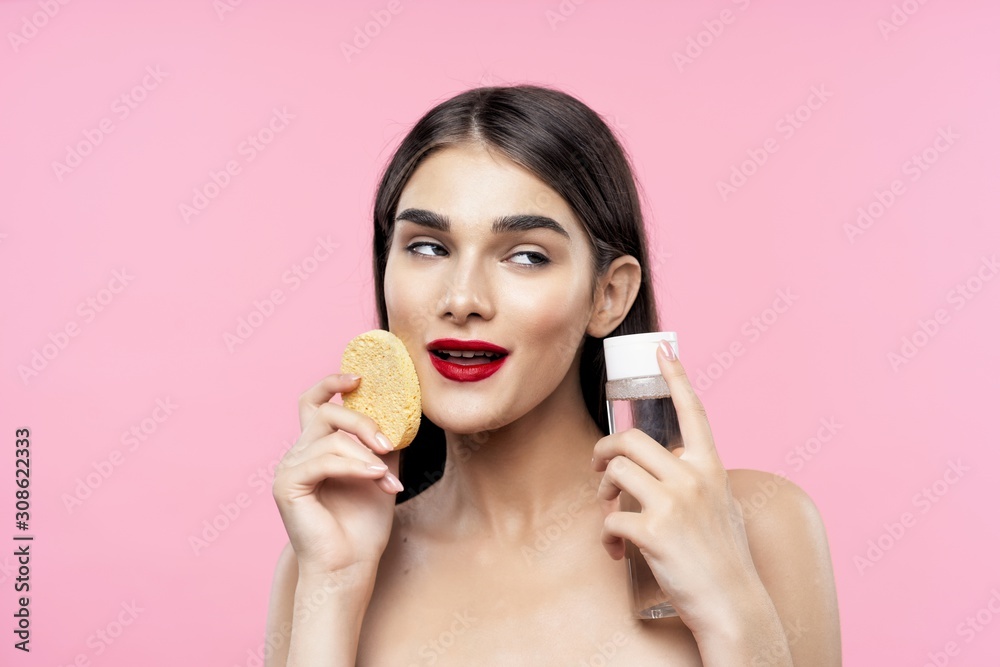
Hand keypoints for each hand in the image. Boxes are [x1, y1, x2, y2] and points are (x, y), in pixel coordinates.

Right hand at [272, 373, 404, 577]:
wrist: (350, 565)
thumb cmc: (363, 525)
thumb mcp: (380, 472)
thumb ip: (381, 441)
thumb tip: (399, 412)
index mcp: (316, 448)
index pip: (314, 402)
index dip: (332, 382)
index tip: (360, 377)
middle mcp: (298, 453)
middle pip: (326, 412)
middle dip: (363, 421)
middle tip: (389, 442)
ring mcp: (288, 467)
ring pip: (331, 437)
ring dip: (367, 455)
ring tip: (387, 477)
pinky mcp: (287, 484)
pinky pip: (324, 459)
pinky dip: (355, 466)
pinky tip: (376, 478)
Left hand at [591, 339, 758, 633]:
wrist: (734, 606)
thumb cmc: (727, 560)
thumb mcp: (723, 507)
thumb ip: (700, 481)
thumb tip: (676, 464)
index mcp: (712, 468)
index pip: (693, 412)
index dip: (676, 377)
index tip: (661, 349)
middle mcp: (693, 478)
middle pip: (631, 439)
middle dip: (604, 450)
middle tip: (599, 467)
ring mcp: (673, 504)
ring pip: (616, 470)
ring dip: (603, 489)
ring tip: (610, 511)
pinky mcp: (653, 532)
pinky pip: (611, 519)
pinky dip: (606, 535)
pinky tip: (616, 550)